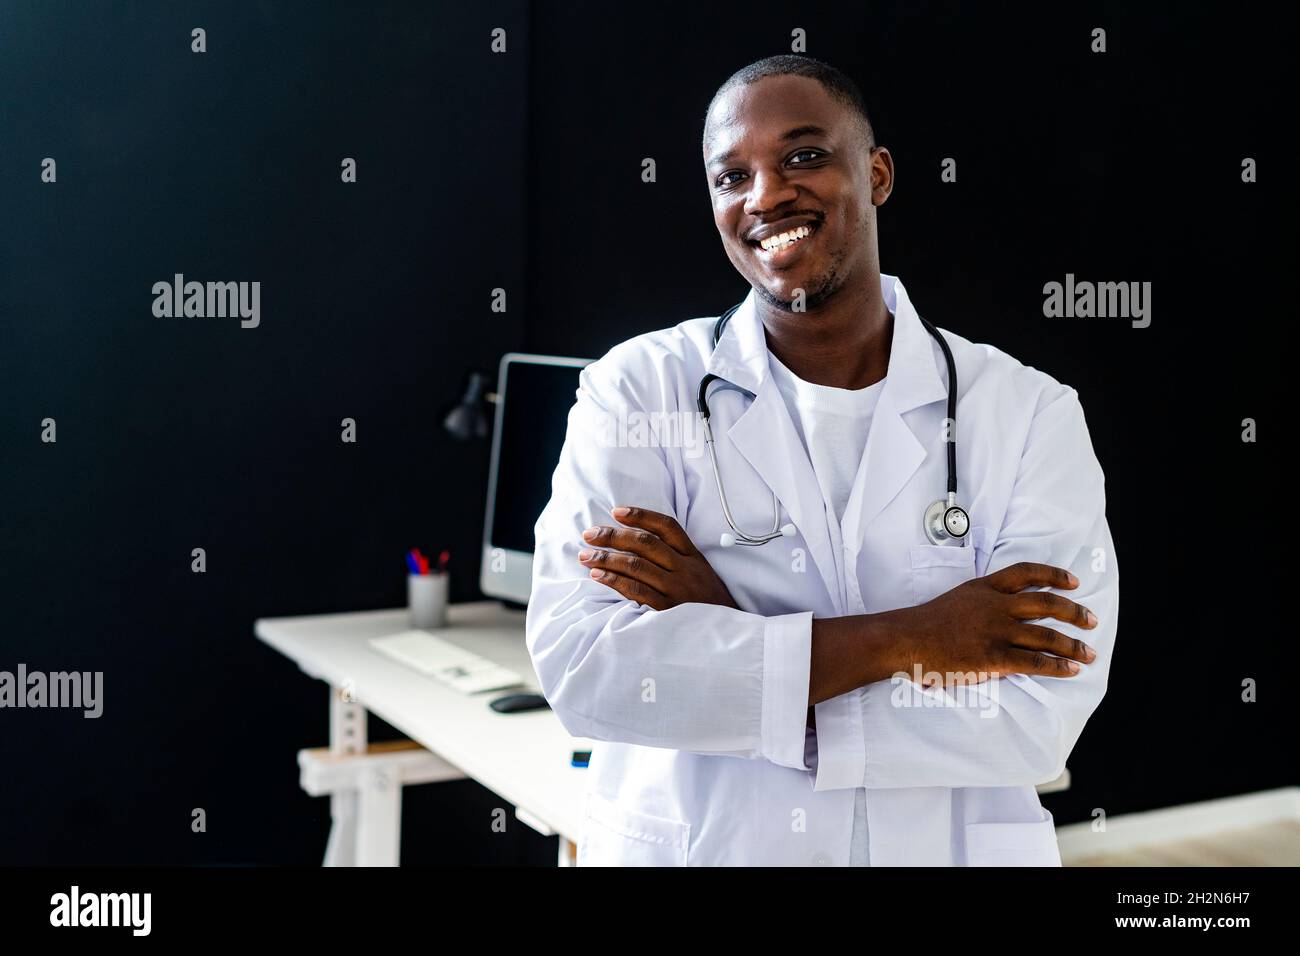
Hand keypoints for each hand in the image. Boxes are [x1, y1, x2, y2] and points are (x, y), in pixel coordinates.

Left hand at [578, 506, 738, 610]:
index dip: (641, 516)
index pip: (667, 527)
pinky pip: (637, 591)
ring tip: (585, 555)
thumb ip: (677, 557)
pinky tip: (598, 575)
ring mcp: (677, 589)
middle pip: (645, 543)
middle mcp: (685, 569)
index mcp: (693, 556)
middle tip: (589, 534)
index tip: (616, 511)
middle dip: (614, 536)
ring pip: (637, 565)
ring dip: (606, 557)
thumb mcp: (700, 572)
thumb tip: (639, 542)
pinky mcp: (667, 610)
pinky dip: (615, 581)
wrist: (729, 633)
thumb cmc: (708, 602)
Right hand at [893, 562, 1098, 684]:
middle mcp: (995, 605)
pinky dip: (1057, 666)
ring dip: (1073, 644)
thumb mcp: (955, 600)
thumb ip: (980, 604)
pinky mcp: (993, 656)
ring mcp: (996, 631)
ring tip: (1090, 652)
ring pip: (1046, 635)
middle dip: (1074, 611)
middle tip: (1091, 619)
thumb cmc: (923, 624)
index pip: (1026, 573)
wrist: (904, 639)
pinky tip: (1071, 669)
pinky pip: (1034, 661)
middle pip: (1046, 603)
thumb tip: (1001, 617)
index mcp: (984, 588)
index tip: (1073, 581)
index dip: (1054, 575)